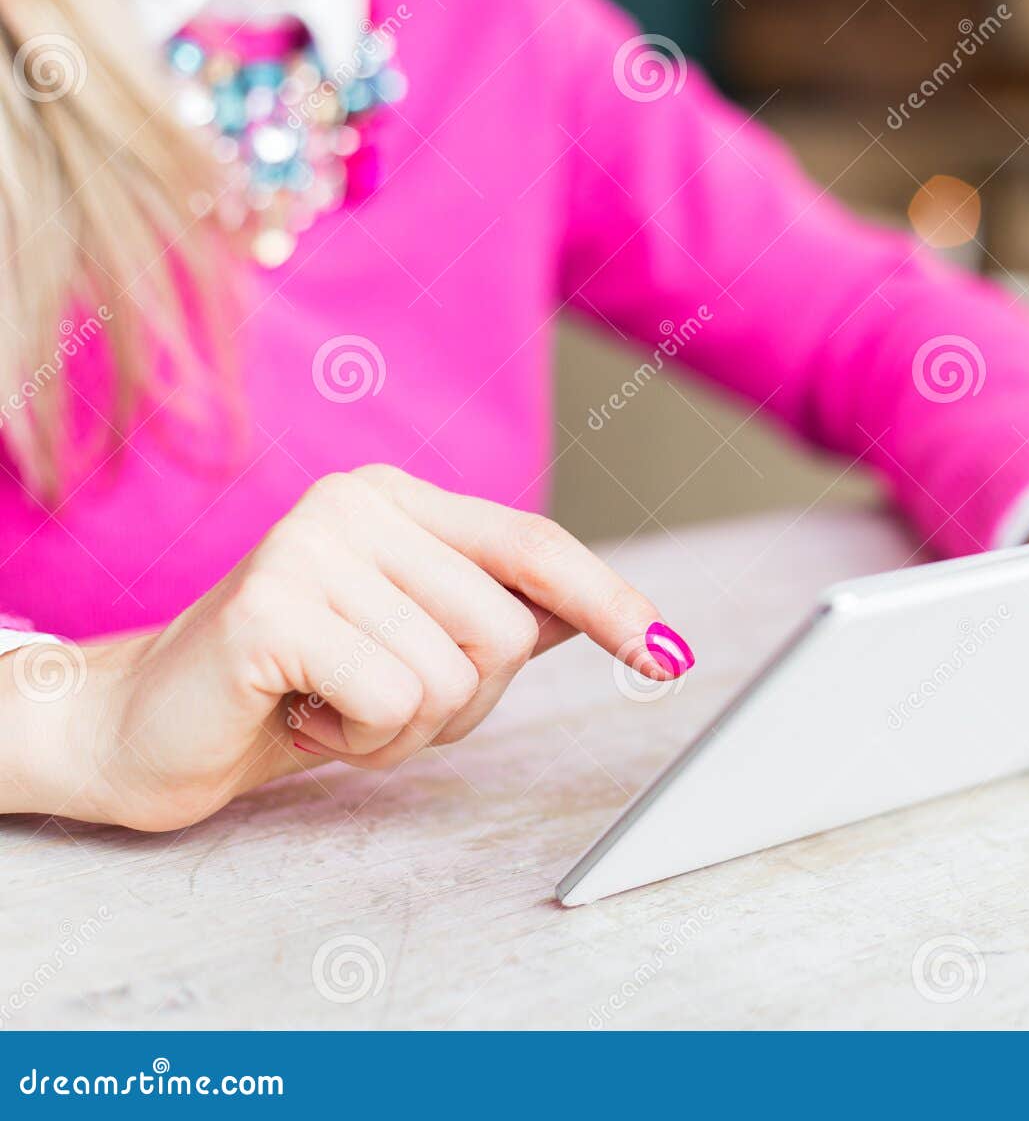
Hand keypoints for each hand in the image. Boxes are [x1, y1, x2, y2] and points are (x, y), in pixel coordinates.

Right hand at [2, 465, 693, 830]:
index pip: (534, 546)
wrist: (145, 724)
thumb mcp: (413, 644)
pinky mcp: (270, 606)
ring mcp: (310, 545)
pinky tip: (301, 718)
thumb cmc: (295, 687)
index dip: (610, 604)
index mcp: (398, 501)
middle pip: (505, 629)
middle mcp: (357, 503)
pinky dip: (361, 740)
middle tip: (379, 703)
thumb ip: (498, 617)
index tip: (670, 655)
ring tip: (334, 706)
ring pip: (455, 674)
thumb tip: (615, 618)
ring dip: (406, 729)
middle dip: (463, 701)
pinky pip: (394, 700)